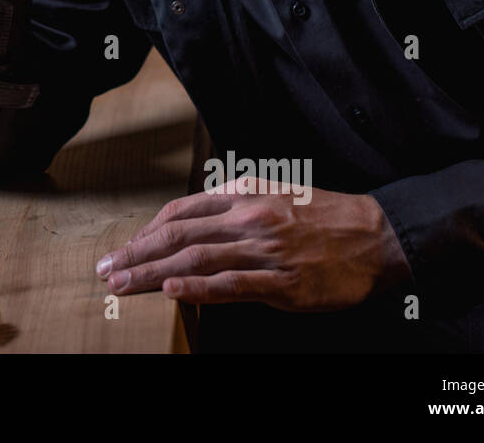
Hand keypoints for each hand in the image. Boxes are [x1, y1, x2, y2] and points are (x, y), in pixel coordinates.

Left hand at [95, 178, 411, 311]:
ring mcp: (264, 250)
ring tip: (122, 284)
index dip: (146, 231)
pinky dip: (197, 287)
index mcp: (243, 194)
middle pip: (177, 234)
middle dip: (136, 253)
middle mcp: (248, 218)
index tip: (123, 248)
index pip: (180, 211)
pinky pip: (231, 284)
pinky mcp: (282, 282)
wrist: (378, 236)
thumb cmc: (324, 216)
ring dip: (152, 273)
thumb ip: (234, 201)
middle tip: (106, 269)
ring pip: (195, 259)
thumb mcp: (275, 193)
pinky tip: (170, 290)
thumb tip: (194, 214)